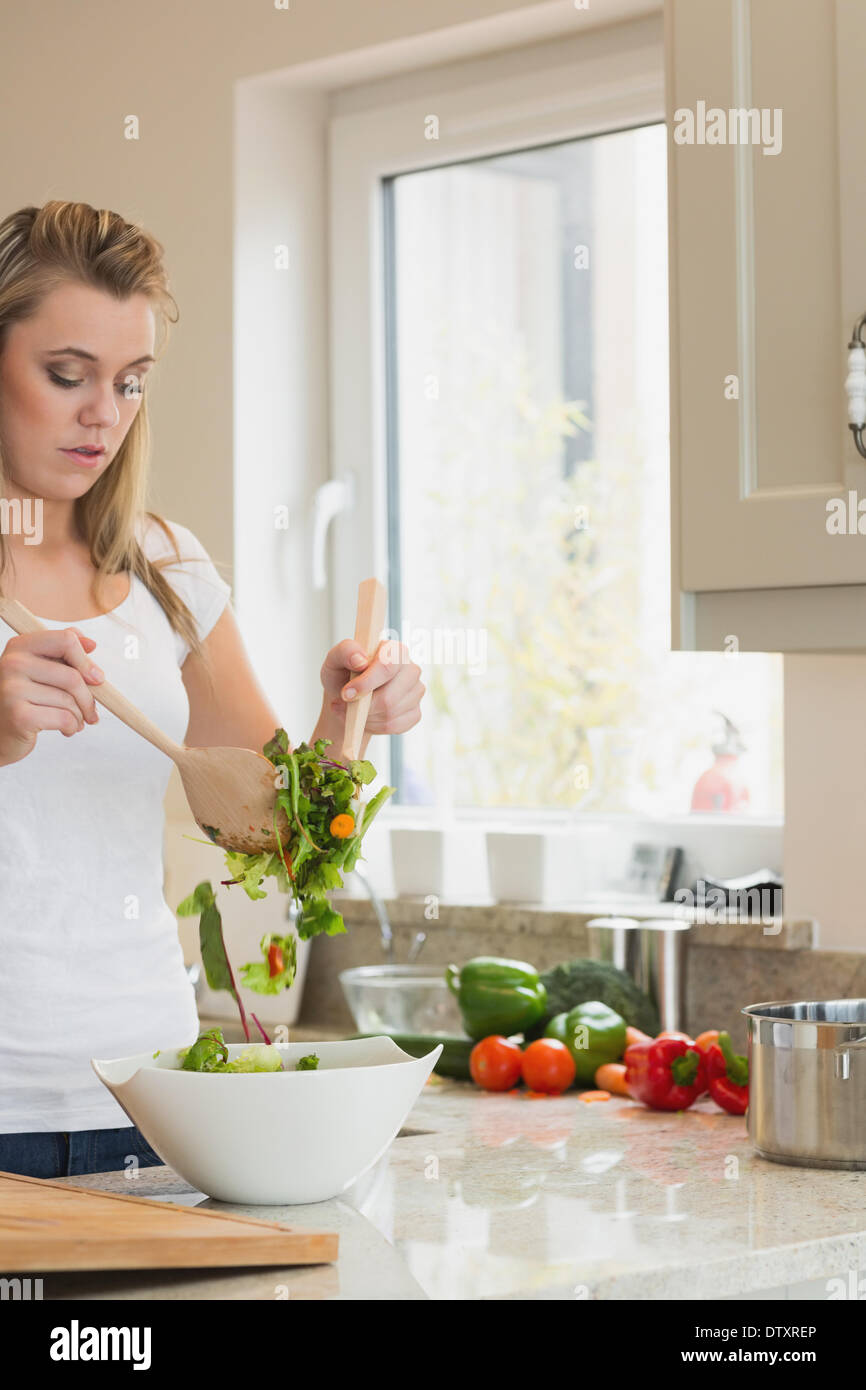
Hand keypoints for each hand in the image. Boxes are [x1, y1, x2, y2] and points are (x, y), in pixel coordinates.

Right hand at [0, 628, 103, 766]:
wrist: (1, 733)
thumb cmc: (27, 700)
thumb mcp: (42, 670)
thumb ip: (63, 651)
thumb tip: (91, 644)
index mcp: (19, 646)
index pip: (65, 640)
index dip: (86, 661)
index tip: (96, 678)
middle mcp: (12, 663)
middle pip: (73, 676)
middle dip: (88, 698)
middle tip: (91, 712)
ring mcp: (12, 689)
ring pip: (69, 700)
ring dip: (80, 715)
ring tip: (74, 721)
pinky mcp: (19, 715)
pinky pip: (64, 718)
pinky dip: (72, 727)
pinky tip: (67, 730)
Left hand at [320, 638, 424, 739]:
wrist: (346, 698)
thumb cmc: (343, 675)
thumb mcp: (335, 659)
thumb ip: (345, 652)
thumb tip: (360, 660)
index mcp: (394, 650)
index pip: (388, 666)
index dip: (366, 683)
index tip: (347, 693)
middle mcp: (410, 669)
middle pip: (390, 697)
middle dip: (363, 706)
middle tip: (346, 704)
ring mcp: (416, 692)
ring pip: (390, 714)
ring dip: (366, 717)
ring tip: (353, 710)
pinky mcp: (415, 712)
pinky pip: (394, 726)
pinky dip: (374, 726)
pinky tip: (366, 717)